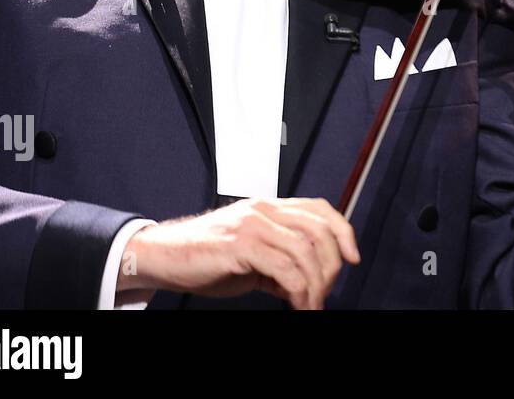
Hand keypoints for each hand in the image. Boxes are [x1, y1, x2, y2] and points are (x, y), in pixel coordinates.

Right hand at [117, 197, 360, 309]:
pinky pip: (285, 268)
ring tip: (311, 305)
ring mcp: (253, 225)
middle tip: (326, 293)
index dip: (342, 231)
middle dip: (331, 265)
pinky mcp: (241, 245)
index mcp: (269, 207)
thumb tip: (307, 281)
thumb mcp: (249, 254)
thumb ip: (279, 259)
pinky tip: (298, 305)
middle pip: (318, 230)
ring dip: (316, 284)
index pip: (319, 209)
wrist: (161, 255)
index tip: (352, 256)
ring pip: (305, 250)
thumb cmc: (204, 256)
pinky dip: (299, 290)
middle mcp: (264, 210)